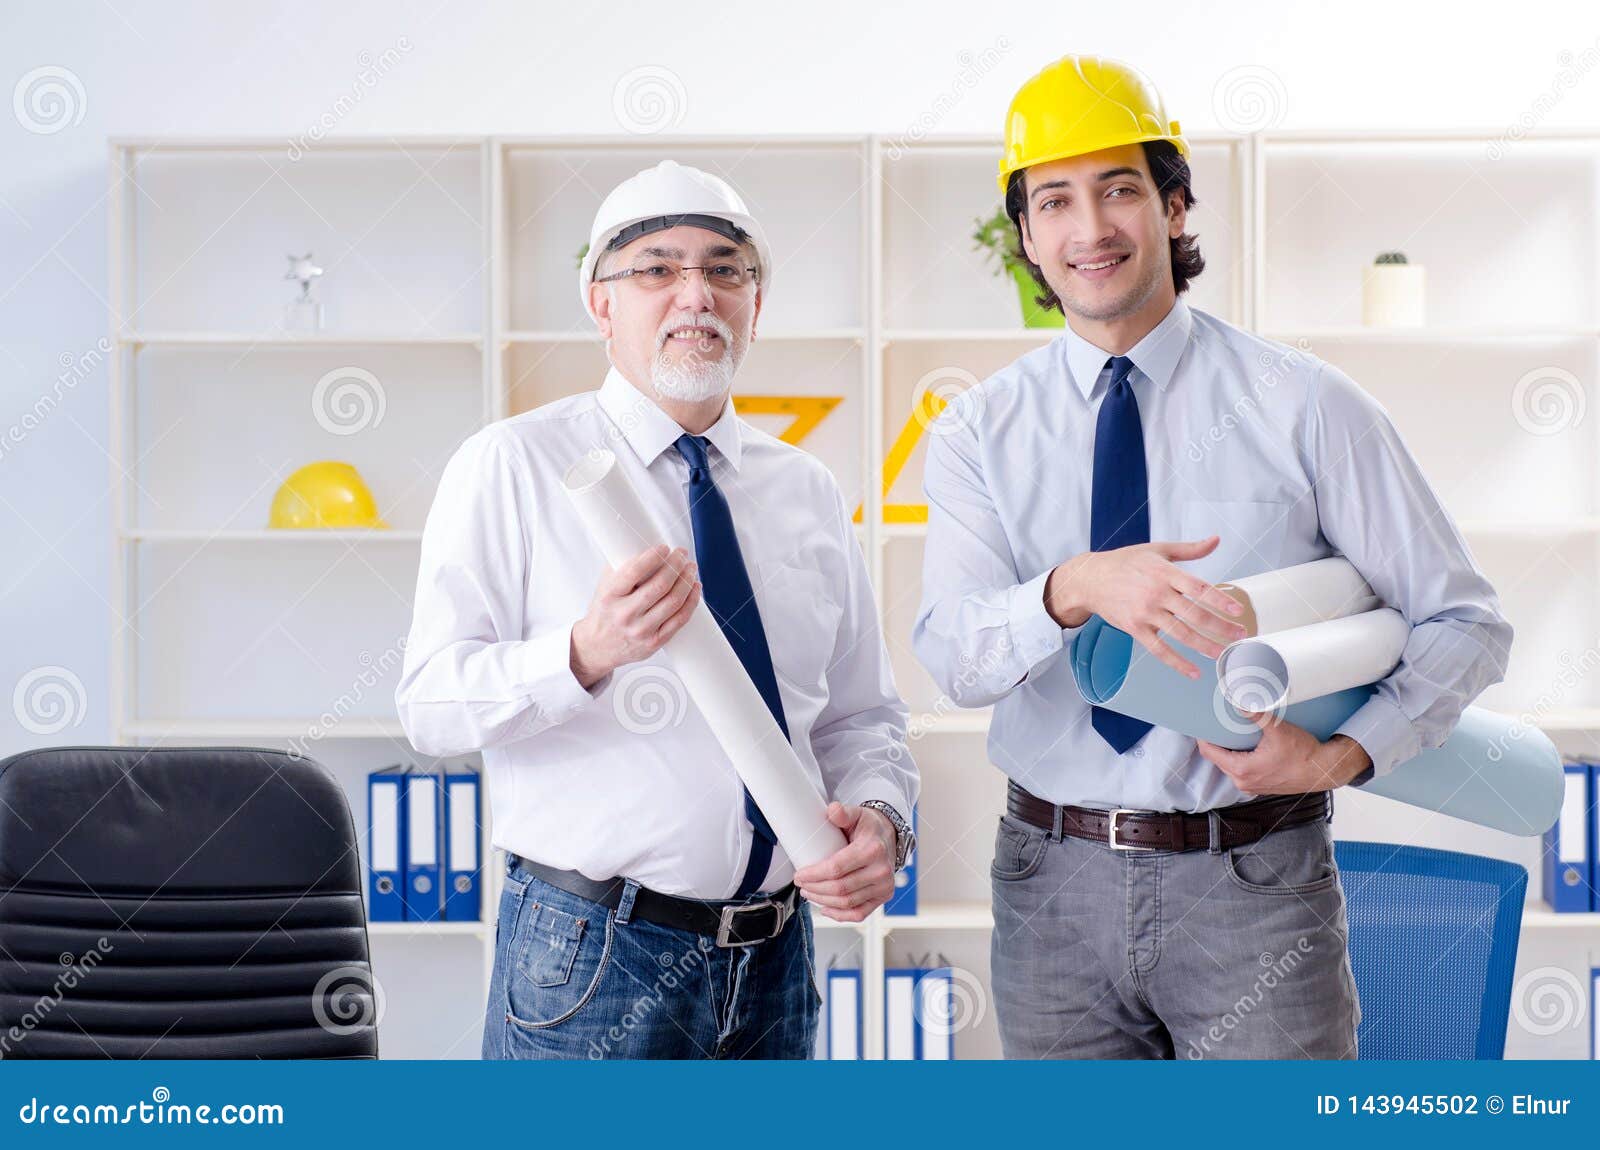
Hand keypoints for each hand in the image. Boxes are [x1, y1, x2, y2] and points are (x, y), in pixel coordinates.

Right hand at [569, 544, 700, 688]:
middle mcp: (625, 614)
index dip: (654, 557)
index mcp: (611, 596)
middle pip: (660, 586)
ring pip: (673, 602)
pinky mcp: (654, 643)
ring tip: (690, 568)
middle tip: (682, 554)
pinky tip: (695, 588)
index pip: (635, 571)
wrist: (597, 647)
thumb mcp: (605, 586)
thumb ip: (622, 567)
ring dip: (687, 580)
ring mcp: (641, 630)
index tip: (665, 547)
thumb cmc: (604, 612)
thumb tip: (646, 543)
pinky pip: (680, 620)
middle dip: (676, 565)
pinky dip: (691, 601)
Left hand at [793, 802, 896, 922]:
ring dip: (824, 901)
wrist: (889, 836)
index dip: (814, 875)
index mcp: (872, 849)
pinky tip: (826, 909)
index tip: (799, 875)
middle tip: (801, 884)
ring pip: (848, 903)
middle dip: (815, 889)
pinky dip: (840, 915)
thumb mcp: (857, 814)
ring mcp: (884, 886)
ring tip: (809, 893)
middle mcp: (881, 870)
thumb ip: (843, 812)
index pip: (836, 868)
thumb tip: (832, 810)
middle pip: (840, 888)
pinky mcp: (884, 896)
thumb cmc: (869, 827)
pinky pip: (860, 913)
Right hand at [1045, 536, 1248, 678]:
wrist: (1090, 579)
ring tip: (1223, 653)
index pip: (1198, 587)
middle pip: (1194, 614)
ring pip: (1180, 634)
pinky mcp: (1135, 629)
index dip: (1220, 600)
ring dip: (1205, 646)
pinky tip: (1194, 671)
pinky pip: (1159, 650)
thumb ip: (1190, 549)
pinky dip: (1177, 663)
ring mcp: (1145, 613)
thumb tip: (1215, 540)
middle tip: (1240, 634)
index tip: (1238, 610)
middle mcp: (1156, 593)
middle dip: (1220, 627)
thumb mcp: (1158, 550)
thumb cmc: (1125, 562)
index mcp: (1164, 573)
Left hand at [1197, 712, 1372, 794]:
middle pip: (1218, 759)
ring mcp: (1252, 786)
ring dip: (1229, 751)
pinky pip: (1241, 771)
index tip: (1201, 724)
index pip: (1210, 753)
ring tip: (1231, 734)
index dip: (1203, 737)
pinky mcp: (1260, 785)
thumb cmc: (1303, 754)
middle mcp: (1243, 782)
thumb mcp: (1278, 730)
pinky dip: (1240, 758)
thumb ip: (1258, 715)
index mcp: (1242, 770)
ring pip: (1229, 765)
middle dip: (1216, 743)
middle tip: (1217, 725)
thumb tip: (1241, 702)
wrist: (1323, 770)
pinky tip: (1247, 746)